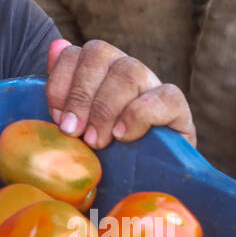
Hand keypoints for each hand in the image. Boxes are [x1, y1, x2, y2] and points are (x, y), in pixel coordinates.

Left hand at [46, 38, 195, 148]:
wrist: (140, 190)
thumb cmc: (101, 156)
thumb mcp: (76, 127)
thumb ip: (63, 90)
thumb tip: (56, 46)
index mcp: (98, 71)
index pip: (77, 52)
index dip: (61, 81)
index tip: (57, 116)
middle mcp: (126, 71)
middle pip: (100, 53)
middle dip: (80, 94)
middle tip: (73, 131)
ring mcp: (153, 88)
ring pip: (130, 70)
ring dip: (106, 107)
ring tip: (96, 141)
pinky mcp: (179, 112)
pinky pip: (166, 96)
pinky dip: (139, 115)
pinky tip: (123, 136)